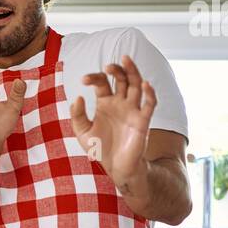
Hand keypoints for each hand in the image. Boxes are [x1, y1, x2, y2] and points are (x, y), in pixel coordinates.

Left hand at [69, 55, 156, 188]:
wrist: (114, 167)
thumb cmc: (99, 149)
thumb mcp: (82, 132)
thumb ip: (77, 115)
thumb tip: (78, 97)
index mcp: (105, 103)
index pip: (102, 83)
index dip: (94, 78)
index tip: (83, 80)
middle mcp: (120, 103)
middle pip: (122, 78)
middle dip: (116, 69)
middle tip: (108, 66)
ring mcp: (133, 110)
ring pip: (136, 85)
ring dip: (133, 72)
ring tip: (126, 60)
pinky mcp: (143, 121)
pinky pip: (150, 104)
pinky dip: (150, 93)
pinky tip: (145, 84)